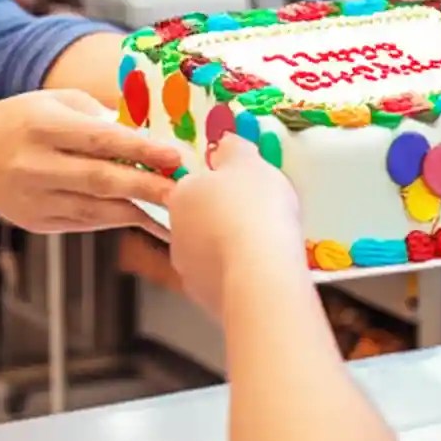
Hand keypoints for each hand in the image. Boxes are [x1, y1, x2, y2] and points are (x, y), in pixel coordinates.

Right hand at [0, 89, 181, 234]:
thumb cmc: (22, 120)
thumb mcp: (56, 103)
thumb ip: (100, 116)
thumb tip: (148, 135)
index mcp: (43, 126)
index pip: (99, 139)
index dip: (140, 149)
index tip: (174, 156)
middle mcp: (36, 165)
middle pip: (102, 180)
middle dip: (148, 187)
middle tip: (187, 192)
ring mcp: (35, 198)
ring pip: (97, 210)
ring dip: (140, 212)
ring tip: (177, 214)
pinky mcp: (37, 222)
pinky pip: (86, 223)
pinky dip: (117, 220)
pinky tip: (145, 218)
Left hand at [166, 136, 302, 317]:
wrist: (259, 274)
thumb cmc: (253, 208)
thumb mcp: (248, 162)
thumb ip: (233, 149)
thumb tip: (224, 142)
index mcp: (181, 195)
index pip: (195, 184)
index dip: (222, 185)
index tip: (246, 189)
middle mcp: (176, 233)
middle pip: (200, 219)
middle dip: (224, 218)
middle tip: (259, 216)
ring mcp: (188, 269)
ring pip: (210, 252)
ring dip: (230, 248)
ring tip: (265, 247)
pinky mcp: (205, 298)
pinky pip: (223, 280)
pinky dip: (239, 275)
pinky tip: (262, 271)